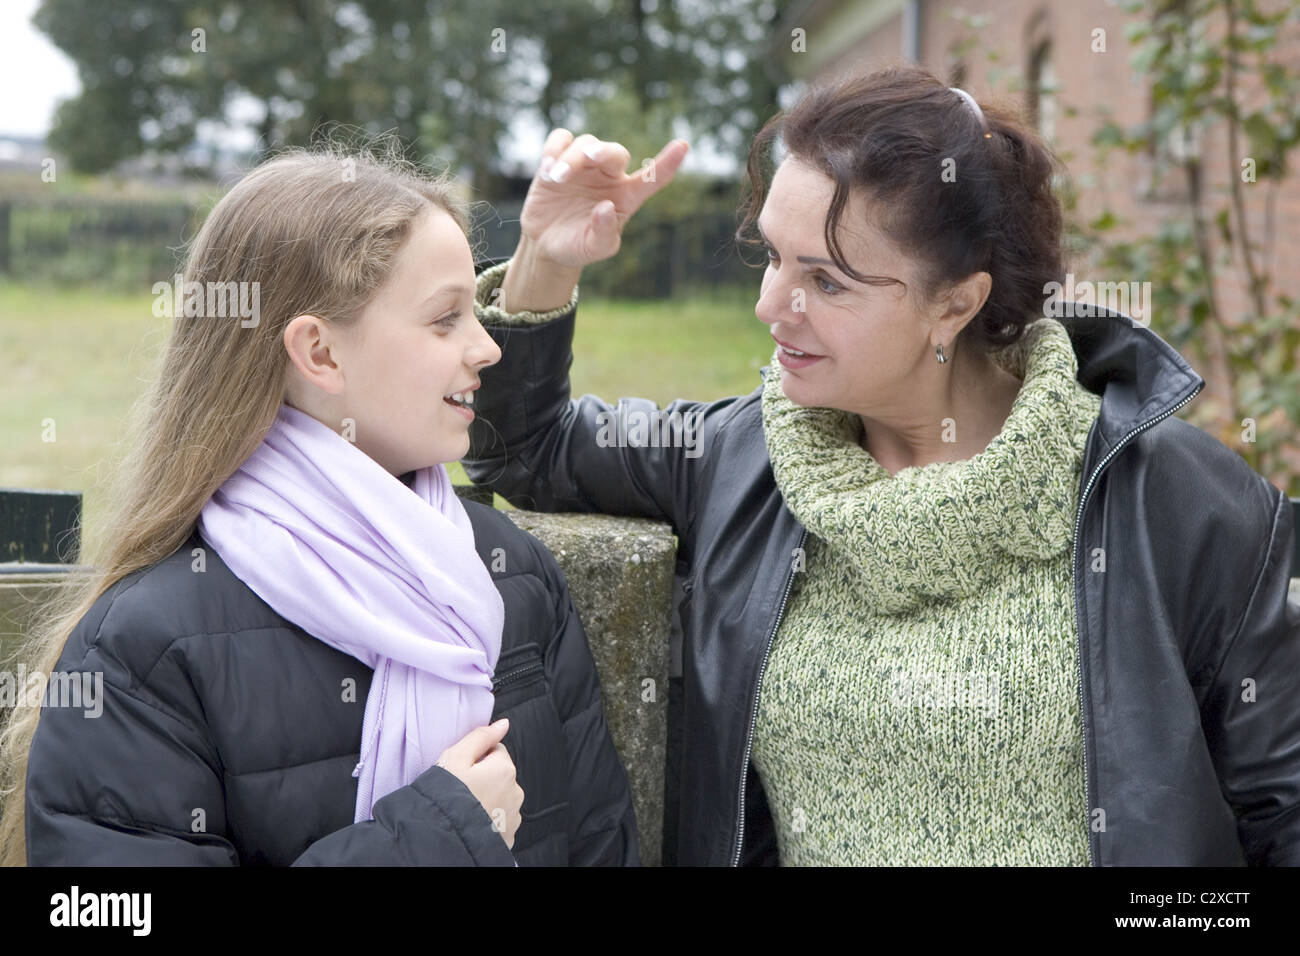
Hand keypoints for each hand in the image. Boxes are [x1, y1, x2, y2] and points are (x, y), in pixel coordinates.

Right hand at [435, 718, 523, 848]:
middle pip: (499, 775)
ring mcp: (513, 817)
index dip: (476, 757)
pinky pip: (499, 820)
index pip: (496, 751)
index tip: (462, 769)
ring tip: (465, 808)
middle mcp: (515, 792)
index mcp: (505, 769)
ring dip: (487, 800)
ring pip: (500, 798)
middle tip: (460, 789)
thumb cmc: (446, 797)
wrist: (443, 840)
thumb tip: (503, 724)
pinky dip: (488, 820)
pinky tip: (471, 822)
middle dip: (483, 779)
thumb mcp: (456, 758)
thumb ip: (480, 737)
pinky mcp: (508, 837)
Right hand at [520, 130, 689, 268]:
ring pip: (585, 143)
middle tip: (589, 158)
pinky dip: (554, 148)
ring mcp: (585, 166)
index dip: (668, 162)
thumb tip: (606, 208)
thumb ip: (604, 233)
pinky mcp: (559, 159)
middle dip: (602, 152)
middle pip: (614, 152)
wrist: (546, 243)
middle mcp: (609, 176)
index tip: (683, 145)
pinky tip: (548, 169)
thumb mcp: (593, 249)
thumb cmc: (577, 247)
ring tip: (556, 179)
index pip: (652, 177)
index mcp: (627, 196)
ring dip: (571, 157)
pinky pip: (561, 139)